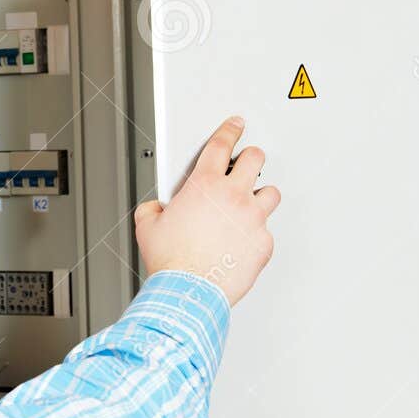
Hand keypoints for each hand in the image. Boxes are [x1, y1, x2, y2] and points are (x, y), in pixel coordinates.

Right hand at [134, 116, 279, 305]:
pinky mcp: (263, 243)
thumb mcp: (148, 227)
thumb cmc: (171, 262)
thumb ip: (153, 209)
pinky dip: (257, 234)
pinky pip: (267, 231)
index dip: (230, 129)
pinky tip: (244, 241)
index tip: (236, 125)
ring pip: (271, 193)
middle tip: (247, 162)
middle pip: (256, 158)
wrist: (188, 292)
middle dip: (252, 156)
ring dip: (261, 195)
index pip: (222, 144)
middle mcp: (233, 196)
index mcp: (204, 185)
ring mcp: (252, 219)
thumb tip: (155, 210)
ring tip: (251, 205)